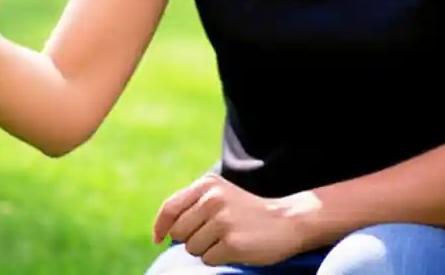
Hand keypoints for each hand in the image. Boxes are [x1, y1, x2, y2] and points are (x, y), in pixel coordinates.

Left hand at [151, 174, 321, 266]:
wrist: (286, 221)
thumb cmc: (246, 212)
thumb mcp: (219, 195)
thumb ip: (192, 205)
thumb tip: (164, 231)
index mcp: (206, 185)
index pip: (169, 208)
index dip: (160, 227)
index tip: (158, 239)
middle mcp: (212, 200)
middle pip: (178, 233)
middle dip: (191, 239)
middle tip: (213, 234)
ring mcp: (222, 221)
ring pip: (192, 249)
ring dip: (206, 250)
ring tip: (227, 238)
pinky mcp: (232, 243)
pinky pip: (208, 260)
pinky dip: (219, 259)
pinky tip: (236, 247)